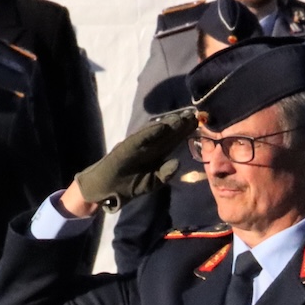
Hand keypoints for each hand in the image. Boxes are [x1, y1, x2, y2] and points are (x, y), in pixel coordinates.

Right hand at [72, 108, 197, 209]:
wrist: (107, 189)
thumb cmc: (129, 186)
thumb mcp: (152, 182)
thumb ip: (165, 173)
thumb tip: (178, 163)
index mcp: (156, 154)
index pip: (173, 141)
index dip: (185, 132)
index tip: (198, 124)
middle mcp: (149, 146)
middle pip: (167, 133)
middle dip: (181, 124)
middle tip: (195, 114)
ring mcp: (138, 145)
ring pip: (156, 132)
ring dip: (169, 124)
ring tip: (182, 116)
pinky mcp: (127, 147)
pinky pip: (140, 139)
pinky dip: (150, 132)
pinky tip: (162, 126)